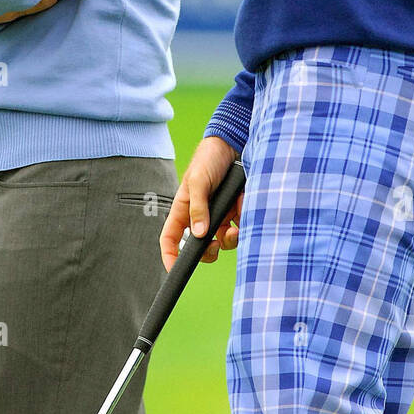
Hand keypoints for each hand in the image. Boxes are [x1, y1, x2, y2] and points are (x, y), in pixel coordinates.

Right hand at [160, 135, 242, 271]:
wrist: (236, 144)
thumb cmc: (210, 158)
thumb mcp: (199, 180)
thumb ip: (198, 206)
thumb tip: (200, 234)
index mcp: (184, 209)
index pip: (171, 237)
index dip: (170, 254)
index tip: (173, 269)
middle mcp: (201, 215)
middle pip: (200, 245)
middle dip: (208, 251)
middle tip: (216, 247)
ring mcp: (220, 214)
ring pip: (223, 240)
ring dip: (230, 238)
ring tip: (235, 227)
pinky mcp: (236, 211)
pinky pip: (240, 228)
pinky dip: (244, 223)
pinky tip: (244, 207)